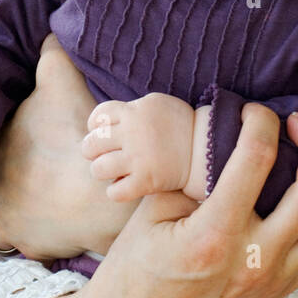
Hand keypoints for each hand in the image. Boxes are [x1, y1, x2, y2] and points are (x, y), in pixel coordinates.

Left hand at [0, 35, 136, 260]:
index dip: (14, 138)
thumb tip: (46, 30)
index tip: (36, 138)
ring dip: (22, 204)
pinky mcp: (28, 245)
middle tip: (46, 164)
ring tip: (50, 193)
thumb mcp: (60, 80)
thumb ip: (49, 52)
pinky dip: (40, 231)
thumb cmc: (73, 134)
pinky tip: (58, 218)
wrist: (98, 189)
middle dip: (15, 173)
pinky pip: (27, 239)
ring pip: (6, 211)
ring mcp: (6, 221)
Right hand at [0, 103, 297, 297]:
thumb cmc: (134, 269)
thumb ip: (192, 175)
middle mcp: (255, 261)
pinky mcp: (285, 288)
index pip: (254, 163)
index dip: (260, 124)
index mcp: (213, 237)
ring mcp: (276, 278)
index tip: (255, 111)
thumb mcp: (151, 213)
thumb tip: (229, 134)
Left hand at [80, 93, 195, 200]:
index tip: (103, 134)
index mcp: (133, 112)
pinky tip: (124, 186)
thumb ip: (129, 111)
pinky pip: (115, 192)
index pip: (97, 117)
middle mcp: (132, 134)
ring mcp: (138, 159)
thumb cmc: (179, 125)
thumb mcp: (155, 105)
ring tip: (113, 171)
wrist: (207, 147)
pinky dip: (116, 191)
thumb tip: (104, 122)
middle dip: (92, 151)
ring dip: (102, 171)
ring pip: (98, 169)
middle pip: (91, 144)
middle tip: (103, 155)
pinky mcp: (146, 181)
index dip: (95, 127)